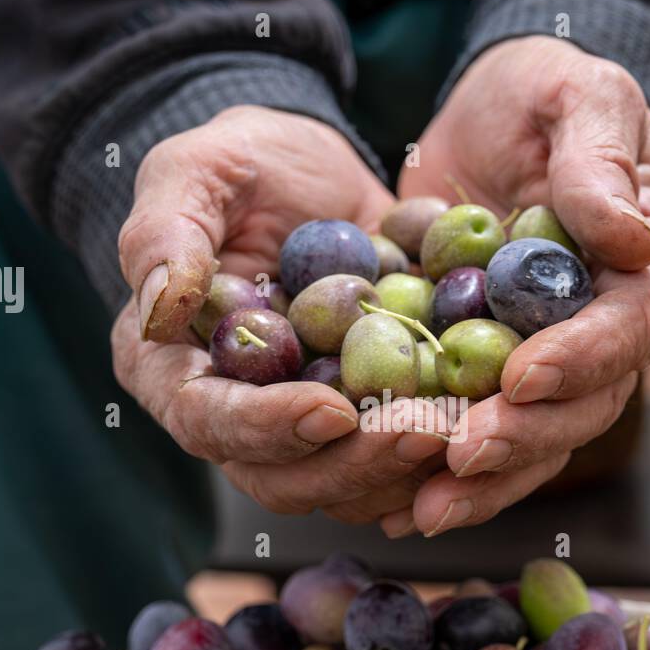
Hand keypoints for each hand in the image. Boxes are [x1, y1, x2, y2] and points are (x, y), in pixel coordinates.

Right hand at [113, 106, 450, 519]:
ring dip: (405, 469)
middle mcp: (234, 416)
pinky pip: (397, 462)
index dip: (267, 428)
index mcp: (174, 369)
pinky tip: (490, 422)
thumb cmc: (240, 164)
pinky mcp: (364, 420)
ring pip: (347, 485)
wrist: (315, 175)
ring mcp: (303, 427)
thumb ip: (165, 234)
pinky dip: (442, 452)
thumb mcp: (195, 171)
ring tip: (466, 427)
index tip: (332, 410)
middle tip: (423, 430)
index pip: (208, 422)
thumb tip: (160, 307)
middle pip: (283, 477)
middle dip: (354, 462)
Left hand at [385, 37, 649, 536]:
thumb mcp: (580, 99)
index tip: (522, 380)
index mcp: (649, 272)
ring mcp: (551, 362)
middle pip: (580, 407)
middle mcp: (608, 331)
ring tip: (418, 510)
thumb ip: (599, 164)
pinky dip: (436, 473)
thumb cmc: (549, 95)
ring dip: (478, 483)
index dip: (579, 360)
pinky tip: (390, 503)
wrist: (492, 118)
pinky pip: (475, 434)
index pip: (627, 329)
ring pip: (530, 441)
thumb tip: (630, 241)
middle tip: (458, 457)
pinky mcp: (492, 374)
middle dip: (521, 438)